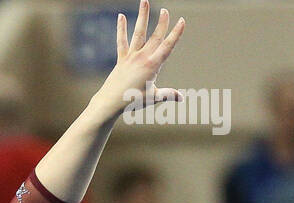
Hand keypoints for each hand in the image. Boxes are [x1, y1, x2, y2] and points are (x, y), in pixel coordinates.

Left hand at [94, 1, 185, 118]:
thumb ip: (168, 95)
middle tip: (166, 10)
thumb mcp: (153, 98)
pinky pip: (121, 41)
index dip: (176, 33)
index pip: (168, 46)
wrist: (111, 102)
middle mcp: (142, 57)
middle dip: (162, 22)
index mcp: (153, 65)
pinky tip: (121, 16)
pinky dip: (121, 29)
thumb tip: (181, 98)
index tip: (182, 21)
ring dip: (143, 16)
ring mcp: (131, 56)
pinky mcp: (122, 59)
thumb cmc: (132, 102)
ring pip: (139, 32)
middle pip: (155, 36)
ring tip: (144, 1)